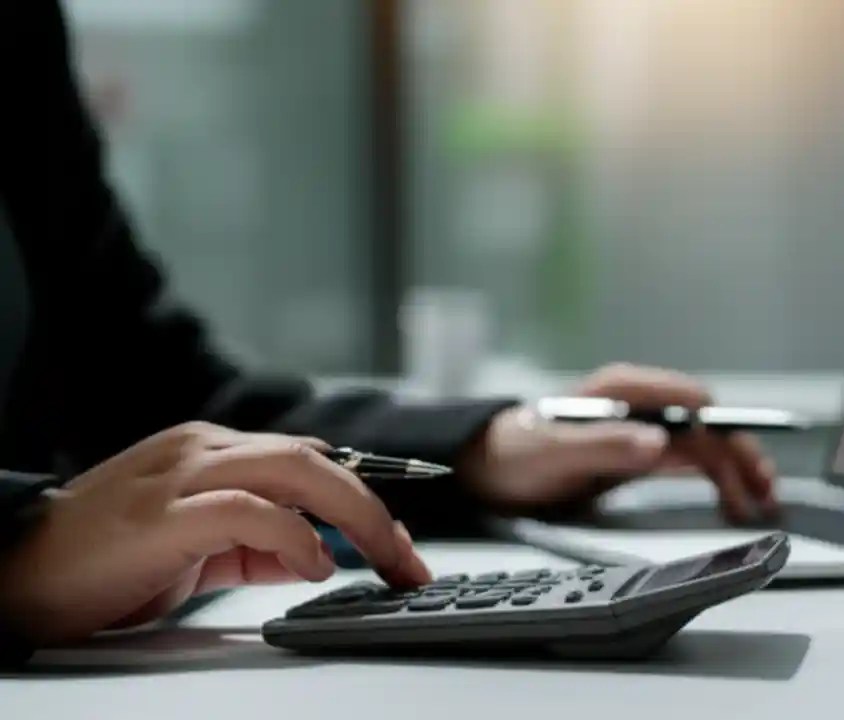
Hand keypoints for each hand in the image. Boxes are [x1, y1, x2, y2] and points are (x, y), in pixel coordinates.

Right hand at [0, 422, 429, 645]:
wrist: (15, 573)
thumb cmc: (104, 562)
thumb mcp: (198, 549)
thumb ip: (255, 543)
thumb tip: (316, 556)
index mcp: (212, 451)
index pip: (309, 462)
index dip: (364, 500)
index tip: (401, 547)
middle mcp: (202, 449)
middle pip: (315, 459)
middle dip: (375, 509)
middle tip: (409, 561)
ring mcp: (181, 474)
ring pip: (295, 469)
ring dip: (355, 516)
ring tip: (385, 561)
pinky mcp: (164, 512)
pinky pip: (248, 511)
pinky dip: (293, 536)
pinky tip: (314, 567)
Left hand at [460, 364, 777, 521]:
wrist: (485, 468)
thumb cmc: (512, 452)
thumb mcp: (554, 452)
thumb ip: (604, 445)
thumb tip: (656, 443)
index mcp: (621, 390)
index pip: (688, 398)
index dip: (722, 425)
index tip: (744, 455)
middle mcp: (637, 405)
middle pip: (704, 424)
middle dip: (739, 452)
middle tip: (765, 487)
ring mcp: (639, 430)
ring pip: (702, 446)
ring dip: (734, 469)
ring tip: (760, 501)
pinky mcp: (636, 456)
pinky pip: (687, 464)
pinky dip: (713, 479)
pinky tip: (732, 500)